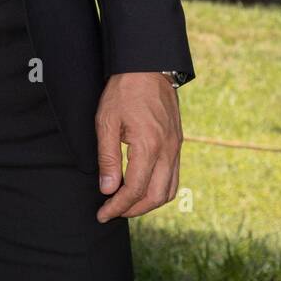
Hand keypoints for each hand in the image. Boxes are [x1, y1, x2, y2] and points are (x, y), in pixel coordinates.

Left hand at [94, 72, 182, 221]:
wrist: (148, 66)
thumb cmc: (124, 91)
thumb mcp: (106, 121)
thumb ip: (107, 157)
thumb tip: (107, 189)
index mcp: (148, 146)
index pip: (134, 190)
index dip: (117, 206)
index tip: (102, 214)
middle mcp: (167, 151)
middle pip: (155, 197)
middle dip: (133, 210)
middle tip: (112, 211)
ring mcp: (176, 147)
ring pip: (169, 190)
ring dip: (148, 203)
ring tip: (127, 204)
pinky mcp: (178, 143)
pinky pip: (174, 177)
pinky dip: (160, 190)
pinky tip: (144, 188)